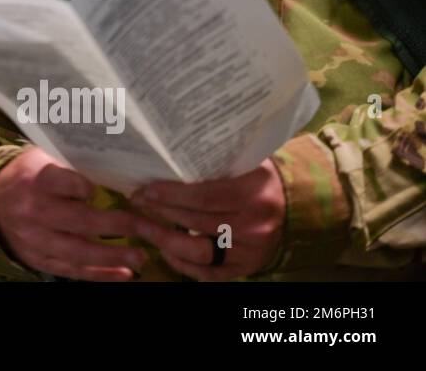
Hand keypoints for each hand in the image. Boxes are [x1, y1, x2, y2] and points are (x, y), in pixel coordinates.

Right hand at [0, 146, 148, 281]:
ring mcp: (34, 240)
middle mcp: (33, 211)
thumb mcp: (42, 158)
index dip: (89, 187)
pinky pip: (71, 270)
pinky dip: (98, 274)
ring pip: (77, 252)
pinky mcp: (37, 259)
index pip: (67, 182)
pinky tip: (123, 274)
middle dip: (116, 226)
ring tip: (139, 257)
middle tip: (145, 228)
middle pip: (79, 221)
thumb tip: (113, 169)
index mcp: (35, 180)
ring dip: (111, 257)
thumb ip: (70, 165)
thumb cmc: (27, 176)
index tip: (106, 187)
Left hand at [129, 158, 285, 280]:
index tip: (145, 190)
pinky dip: (183, 265)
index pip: (204, 196)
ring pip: (200, 251)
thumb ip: (214, 161)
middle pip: (197, 222)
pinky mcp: (246, 269)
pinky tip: (164, 251)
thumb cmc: (259, 179)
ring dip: (165, 240)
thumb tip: (168, 154)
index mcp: (254, 194)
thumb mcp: (245, 163)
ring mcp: (251, 251)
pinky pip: (209, 274)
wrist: (292, 207)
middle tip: (136, 202)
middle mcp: (254, 226)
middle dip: (161, 212)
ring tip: (143, 226)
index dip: (171, 194)